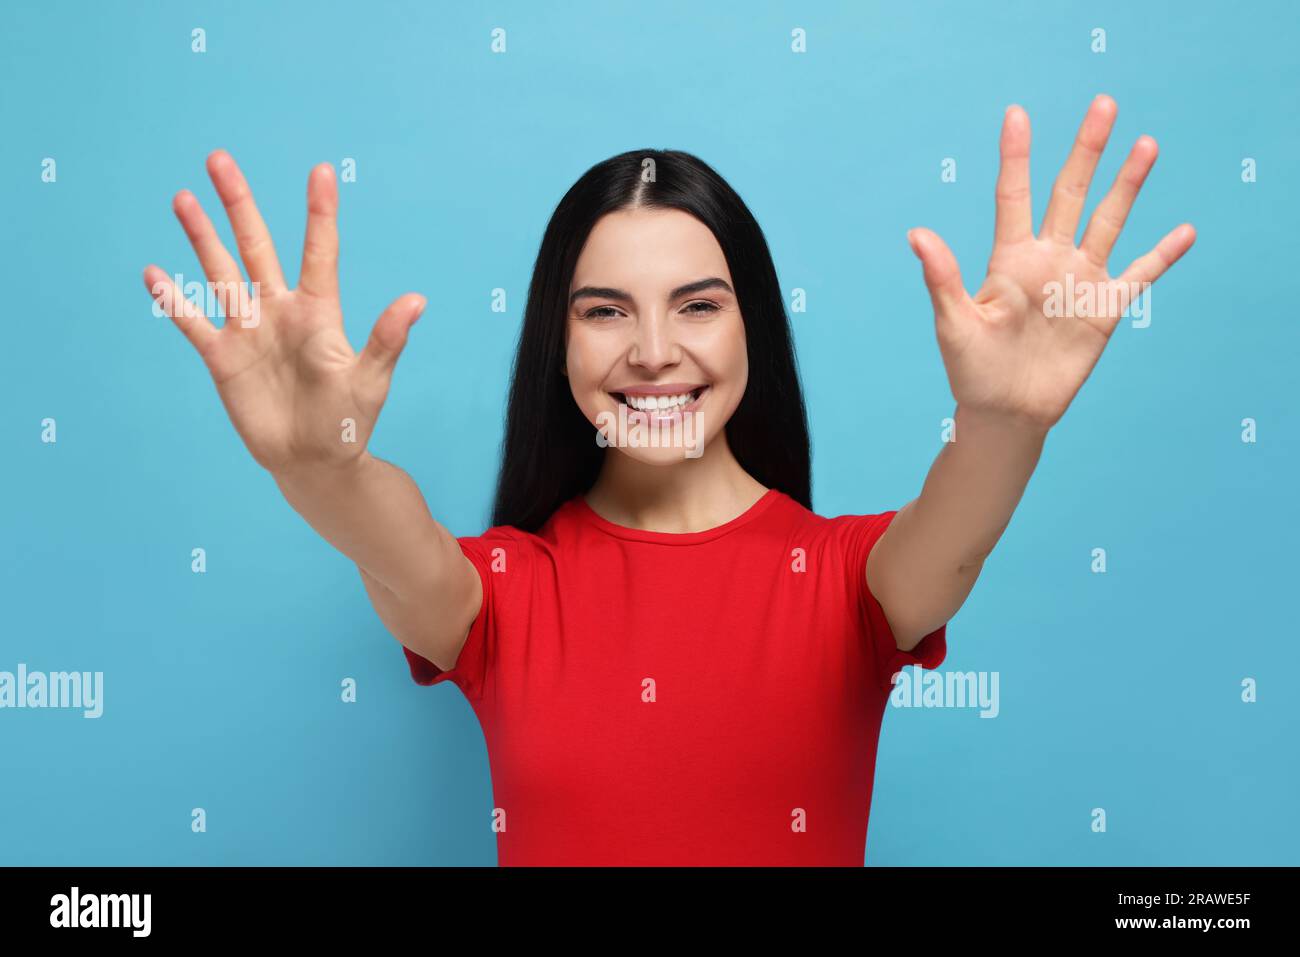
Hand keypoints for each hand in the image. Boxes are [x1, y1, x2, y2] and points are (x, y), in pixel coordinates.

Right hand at [142, 151, 425, 474]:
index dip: (319, 212)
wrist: (314, 460)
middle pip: (255, 246)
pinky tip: (154, 273)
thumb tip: (418, 300)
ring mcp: (248, 331)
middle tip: (219, 158)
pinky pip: (192, 322)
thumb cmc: (349, 420)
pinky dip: (173, 300)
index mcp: (319, 311)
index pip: (318, 251)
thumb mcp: (370, 379)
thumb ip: (387, 339)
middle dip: (238, 203)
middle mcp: (280, 310)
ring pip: (219, 271)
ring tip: (184, 197)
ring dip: (201, 236)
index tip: (322, 170)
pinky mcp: (223, 357)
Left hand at [908, 95, 1194, 431]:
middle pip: (1070, 193)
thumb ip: (942, 277)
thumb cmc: (971, 370)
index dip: (1015, 155)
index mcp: (1009, 259)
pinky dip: (1163, 255)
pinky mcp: (1104, 309)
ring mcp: (1079, 281)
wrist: (1006, 412)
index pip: (1014, 195)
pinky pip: (1140, 275)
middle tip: (1103, 104)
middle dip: (1087, 150)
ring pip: (1108, 221)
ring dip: (1127, 184)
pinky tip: (1185, 231)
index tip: (1016, 114)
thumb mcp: (954, 323)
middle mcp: (1048, 260)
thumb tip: (916, 233)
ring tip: (1146, 144)